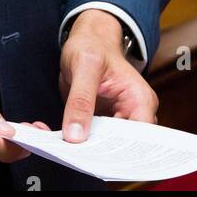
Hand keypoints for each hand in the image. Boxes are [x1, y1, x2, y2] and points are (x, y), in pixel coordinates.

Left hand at [59, 9, 156, 143]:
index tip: (93, 156)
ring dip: (83, 148)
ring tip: (61, 145)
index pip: (138, 138)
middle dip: (97, 152)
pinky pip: (90, 138)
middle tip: (72, 153)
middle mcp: (133, 114)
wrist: (85, 41)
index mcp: (140, 100)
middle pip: (121, 147)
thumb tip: (75, 136)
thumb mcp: (85, 66)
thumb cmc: (92, 45)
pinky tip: (56, 138)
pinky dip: (75, 140)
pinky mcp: (100, 123)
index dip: (119, 151)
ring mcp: (117, 120)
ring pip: (104, 146)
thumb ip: (81, 100)